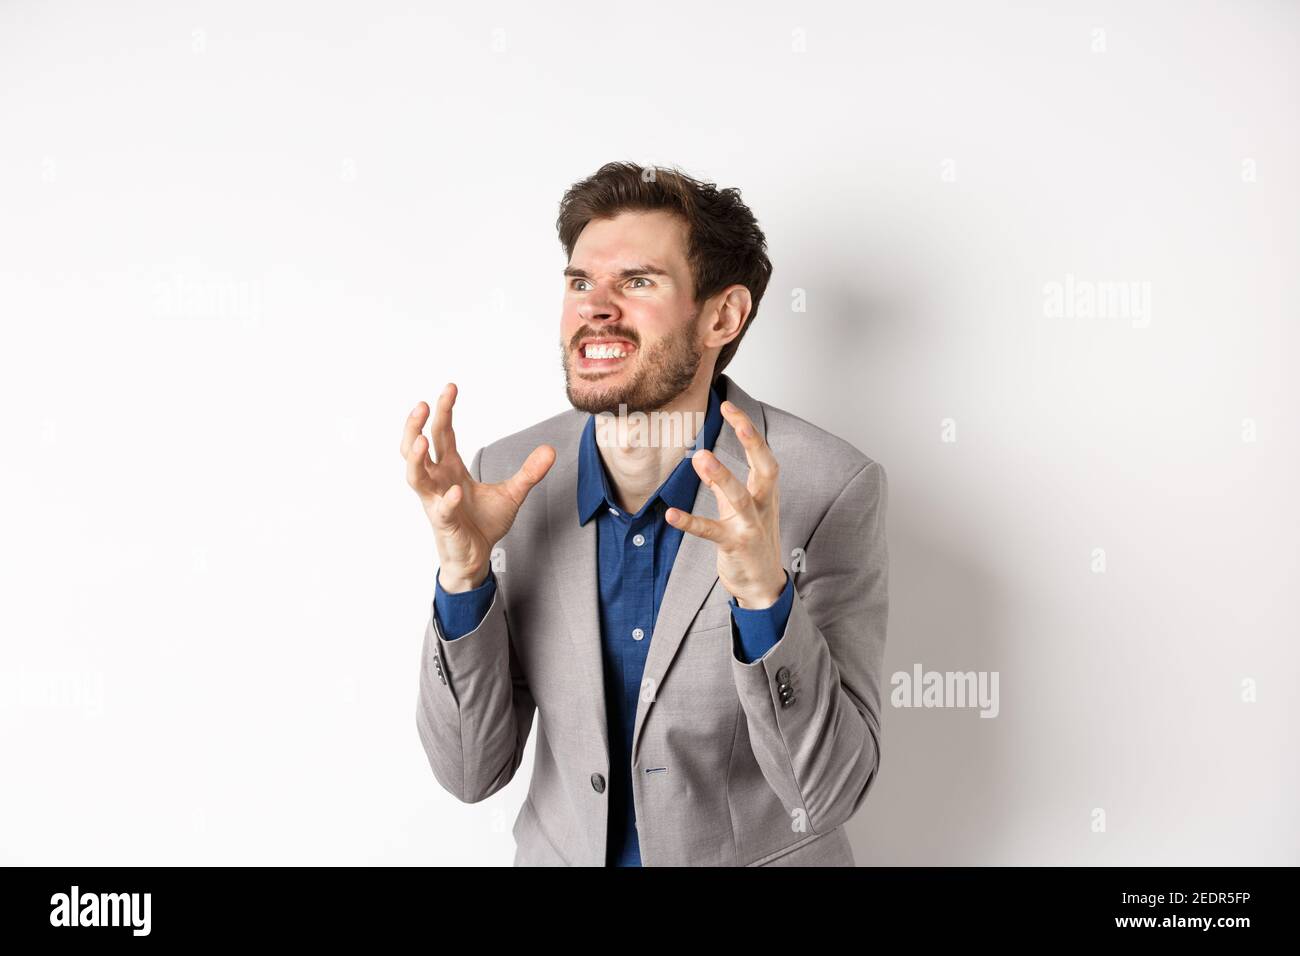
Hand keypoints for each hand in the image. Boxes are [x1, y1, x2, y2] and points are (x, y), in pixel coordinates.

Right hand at [400, 383, 554, 591]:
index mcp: (450, 468)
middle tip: (423, 404)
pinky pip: (442, 510)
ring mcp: (437, 501)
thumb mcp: (512, 493)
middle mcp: (438, 481)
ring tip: (420, 440)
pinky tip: (458, 491)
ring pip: (414, 476)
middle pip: (416, 447)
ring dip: (414, 458)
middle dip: (416, 425)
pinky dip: (449, 501)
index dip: (444, 410)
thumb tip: (550, 450)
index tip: (451, 386)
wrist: (476, 556)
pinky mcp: (444, 524)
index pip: (442, 433)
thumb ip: (529, 472)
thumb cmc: (483, 523)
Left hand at [664, 400, 786, 607]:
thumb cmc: (752, 542)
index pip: (763, 455)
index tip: (730, 406)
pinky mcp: (735, 546)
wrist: (763, 585)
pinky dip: (691, 522)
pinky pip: (711, 532)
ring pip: (739, 499)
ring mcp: (750, 527)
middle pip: (765, 468)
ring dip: (721, 477)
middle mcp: (763, 506)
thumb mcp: (739, 509)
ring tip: (701, 457)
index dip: (749, 430)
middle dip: (752, 441)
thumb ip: (722, 485)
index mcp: (766, 493)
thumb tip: (701, 459)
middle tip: (732, 415)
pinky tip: (671, 514)